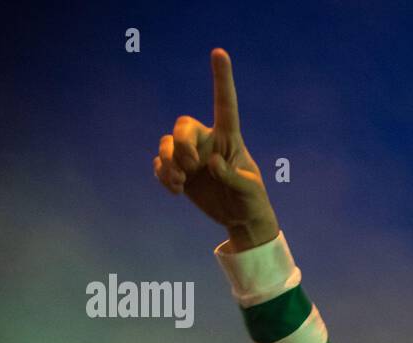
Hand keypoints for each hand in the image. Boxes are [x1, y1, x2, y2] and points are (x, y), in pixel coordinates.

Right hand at [153, 49, 276, 249]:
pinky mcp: (179, 172)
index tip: (219, 52)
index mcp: (229, 138)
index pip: (224, 104)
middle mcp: (207, 142)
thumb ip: (233, 176)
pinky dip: (163, 176)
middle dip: (181, 143)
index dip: (221, 79)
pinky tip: (176, 190)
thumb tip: (212, 163)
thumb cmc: (252, 200)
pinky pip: (160, 164)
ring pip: (166, 144)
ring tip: (180, 182)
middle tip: (190, 165)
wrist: (241, 220)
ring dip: (168, 162)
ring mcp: (191, 157)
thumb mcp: (249, 190)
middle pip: (183, 125)